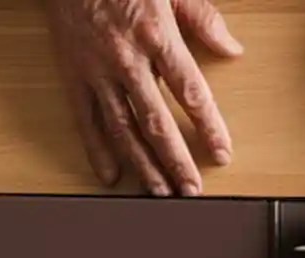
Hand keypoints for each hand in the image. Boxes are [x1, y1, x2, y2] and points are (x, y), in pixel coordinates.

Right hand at [45, 0, 240, 195]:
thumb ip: (204, 19)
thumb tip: (232, 49)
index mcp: (157, 36)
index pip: (190, 92)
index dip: (209, 127)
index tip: (221, 153)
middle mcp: (127, 59)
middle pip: (156, 122)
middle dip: (176, 161)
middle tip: (191, 190)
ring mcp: (97, 71)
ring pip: (123, 128)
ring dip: (143, 165)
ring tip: (160, 192)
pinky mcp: (73, 75)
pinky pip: (86, 120)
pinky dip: (97, 151)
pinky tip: (112, 175)